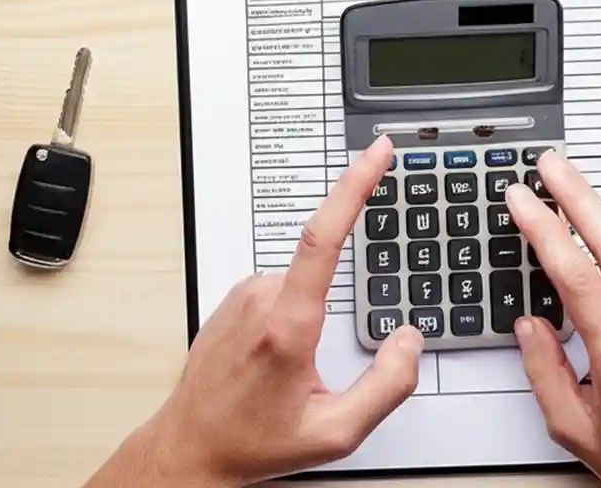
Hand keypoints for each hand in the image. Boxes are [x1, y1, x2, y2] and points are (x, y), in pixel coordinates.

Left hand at [87, 135, 423, 487]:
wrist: (191, 447)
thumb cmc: (252, 440)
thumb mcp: (336, 432)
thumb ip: (387, 386)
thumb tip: (409, 340)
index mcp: (288, 325)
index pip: (324, 236)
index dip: (354, 185)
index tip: (376, 153)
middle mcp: (260, 299)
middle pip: (324, 276)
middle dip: (334, 317)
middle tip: (314, 374)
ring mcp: (242, 294)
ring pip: (304, 287)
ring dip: (311, 322)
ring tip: (286, 378)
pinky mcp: (234, 297)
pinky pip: (281, 292)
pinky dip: (292, 319)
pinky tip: (273, 363)